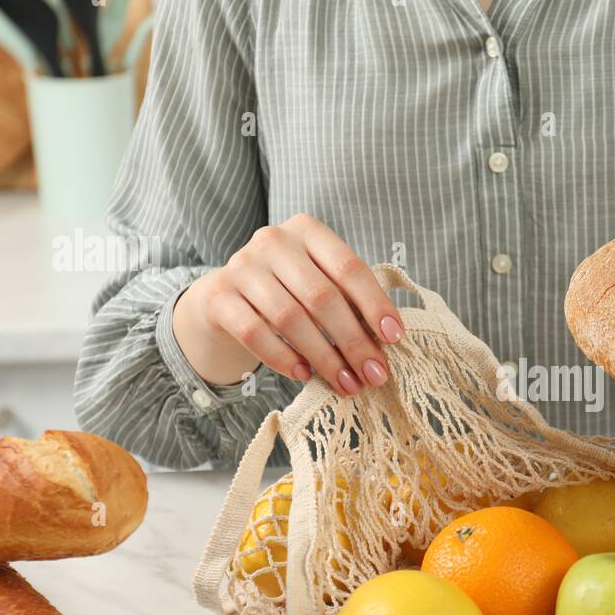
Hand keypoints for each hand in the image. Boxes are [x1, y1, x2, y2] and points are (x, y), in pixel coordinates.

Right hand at [173, 214, 403, 393]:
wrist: (225, 298)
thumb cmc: (289, 291)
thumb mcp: (319, 282)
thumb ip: (349, 301)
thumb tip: (387, 341)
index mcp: (308, 231)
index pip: (349, 268)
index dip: (375, 304)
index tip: (395, 338)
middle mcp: (273, 241)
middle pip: (322, 296)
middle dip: (354, 341)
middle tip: (375, 374)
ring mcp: (241, 266)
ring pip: (290, 318)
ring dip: (324, 357)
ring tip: (347, 384)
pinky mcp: (219, 297)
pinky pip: (255, 333)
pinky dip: (283, 358)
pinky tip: (304, 375)